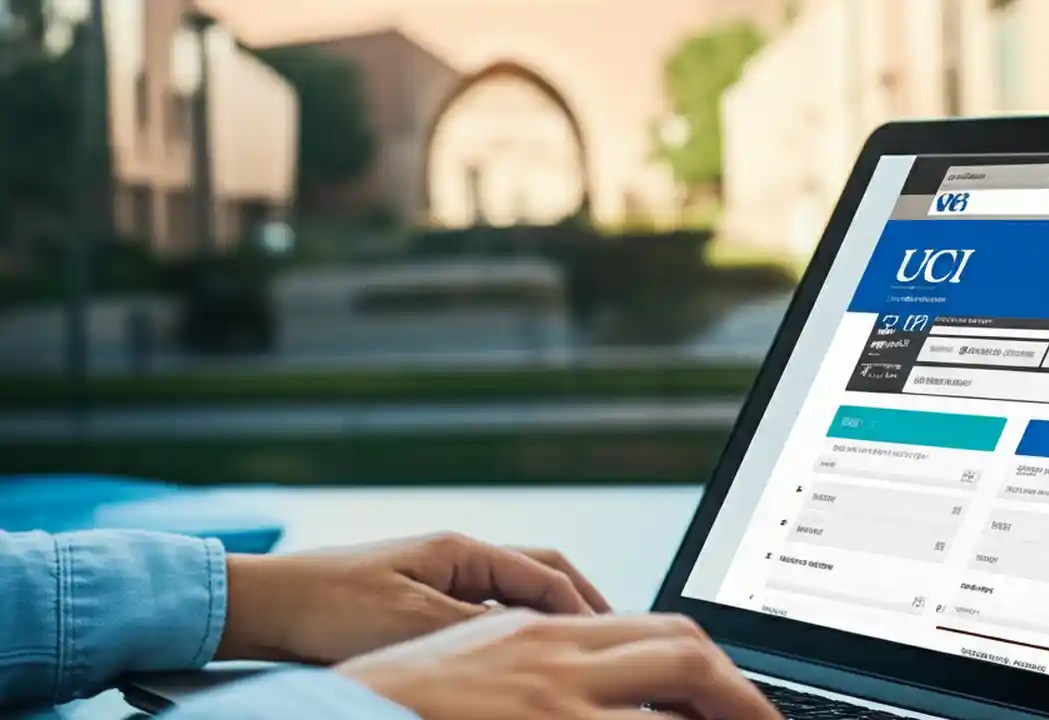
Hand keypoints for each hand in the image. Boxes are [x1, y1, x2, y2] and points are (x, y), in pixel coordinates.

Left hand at [216, 533, 609, 662]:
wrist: (266, 607)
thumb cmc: (327, 606)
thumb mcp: (413, 622)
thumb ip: (480, 628)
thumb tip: (540, 637)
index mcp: (461, 551)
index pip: (548, 575)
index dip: (587, 608)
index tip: (615, 637)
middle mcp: (456, 560)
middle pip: (540, 575)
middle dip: (580, 603)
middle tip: (614, 637)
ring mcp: (438, 581)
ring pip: (513, 598)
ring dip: (546, 620)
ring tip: (574, 653)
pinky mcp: (419, 606)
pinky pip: (483, 618)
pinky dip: (512, 636)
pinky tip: (516, 663)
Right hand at [336, 609, 781, 719]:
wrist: (329, 719)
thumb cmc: (396, 698)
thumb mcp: (479, 657)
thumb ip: (545, 658)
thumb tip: (600, 672)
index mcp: (544, 632)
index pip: (660, 632)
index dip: (714, 667)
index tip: (739, 699)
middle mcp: (558, 659)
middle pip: (687, 652)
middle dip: (742, 694)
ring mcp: (553, 706)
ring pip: (674, 698)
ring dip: (723, 717)